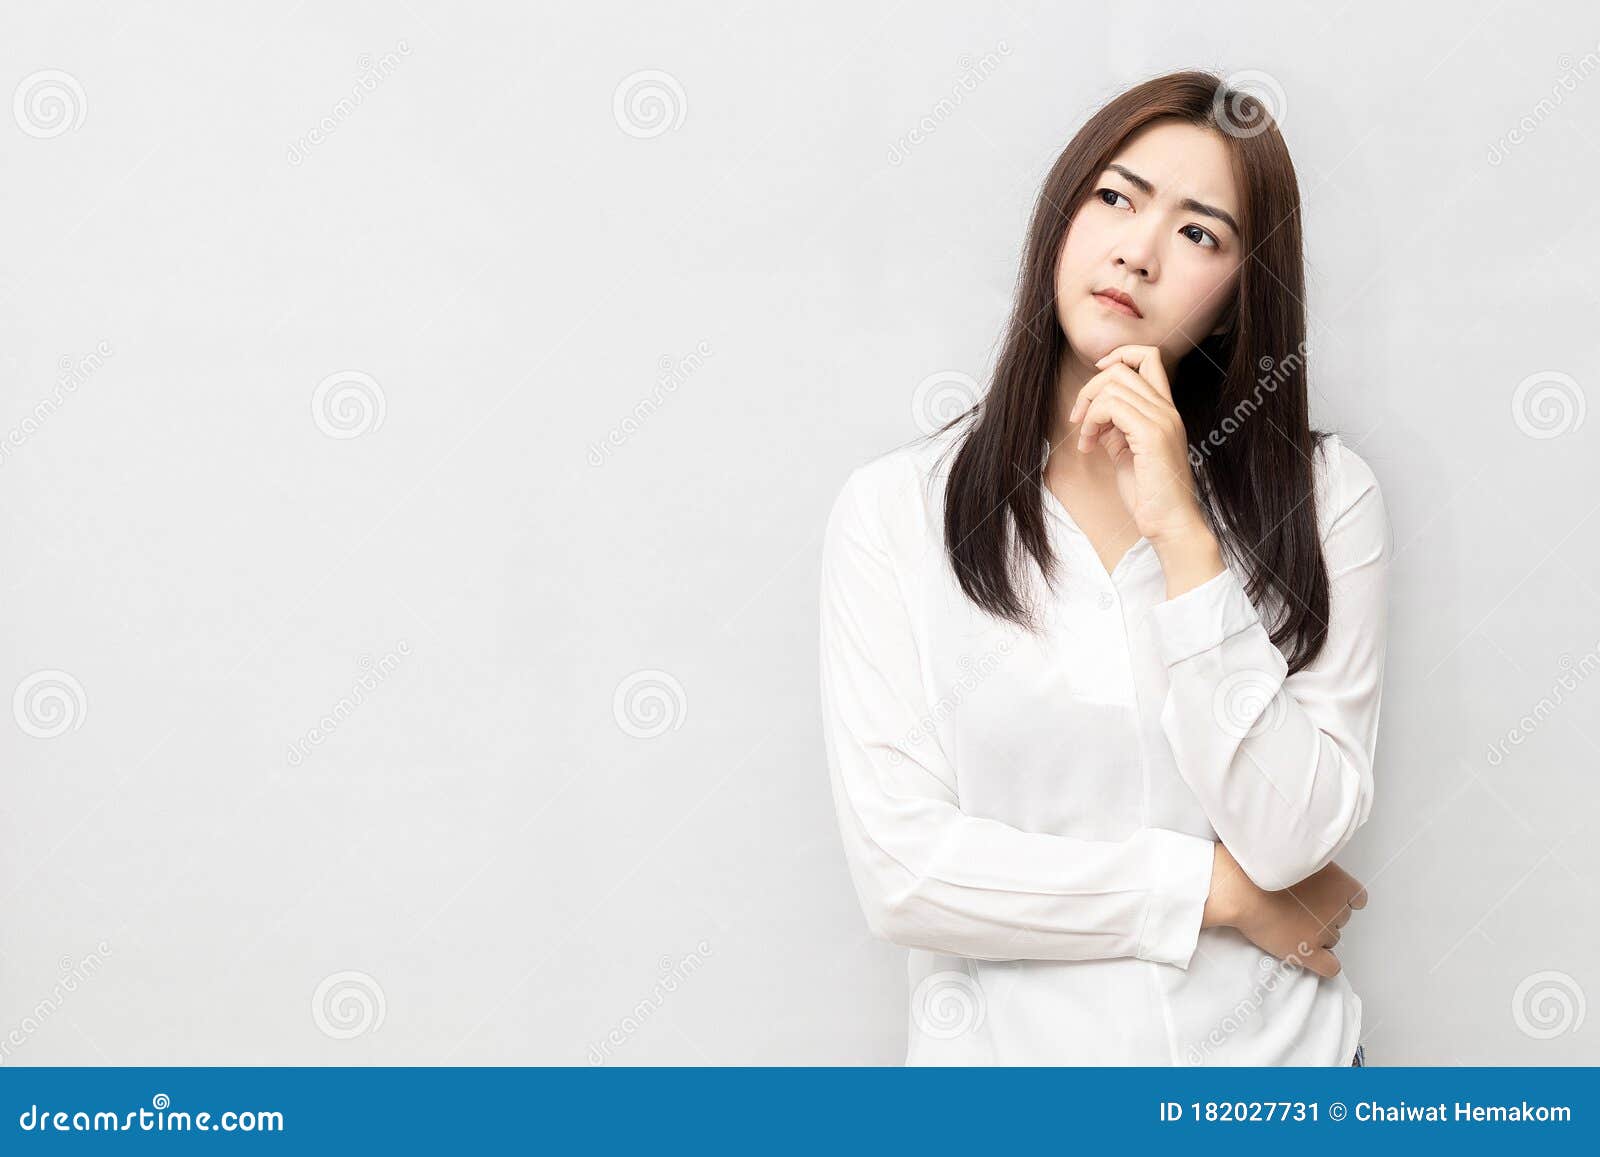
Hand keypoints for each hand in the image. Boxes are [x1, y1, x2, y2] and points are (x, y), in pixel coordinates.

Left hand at [1067, 345, 1206, 546]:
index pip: (1149, 357)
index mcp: (1165, 410)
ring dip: (1088, 410)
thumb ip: (1116, 428)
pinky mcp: (1151, 434)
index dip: (1118, 357)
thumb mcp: (1126, 452)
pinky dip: (1091, 422)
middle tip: (1079, 420)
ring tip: (1086, 439)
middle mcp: (1167, 409)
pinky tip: (1089, 446)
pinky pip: (1111, 406)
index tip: (1096, 380)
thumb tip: (1095, 414)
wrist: (1170, 523)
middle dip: (1090, 389)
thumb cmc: (1149, 494)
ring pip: (1112, 384)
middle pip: (1122, 368)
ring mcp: (1162, 419)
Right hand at [1203, 844, 1367, 978]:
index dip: (1338, 899)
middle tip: (1298, 908)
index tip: (1323, 897)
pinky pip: (1331, 967)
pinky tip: (1308, 955)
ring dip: (1316, 935)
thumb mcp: (1298, 855)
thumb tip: (1318, 877)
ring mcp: (1324, 932)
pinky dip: (1323, 963)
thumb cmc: (1262, 869)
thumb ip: (1317, 868)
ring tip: (1290, 924)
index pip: (1358, 899)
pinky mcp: (1309, 953)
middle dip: (1323, 915)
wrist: (1240, 889)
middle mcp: (1338, 908)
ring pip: (1332, 940)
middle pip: (1341, 919)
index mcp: (1340, 883)